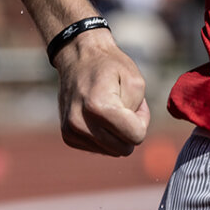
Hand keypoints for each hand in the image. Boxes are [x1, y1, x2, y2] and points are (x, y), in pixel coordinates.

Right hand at [54, 29, 150, 155]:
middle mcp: (80, 123)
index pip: (135, 137)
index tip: (135, 104)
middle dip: (130, 129)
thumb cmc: (110, 66)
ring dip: (117, 133)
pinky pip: (99, 148)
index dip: (142, 120)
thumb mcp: (135, 81)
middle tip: (125, 106)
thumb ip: (139, 112)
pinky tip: (99, 115)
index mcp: (98, 107)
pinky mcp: (67, 136)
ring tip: (111, 108)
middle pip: (123, 149)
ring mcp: (71, 131)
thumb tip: (132, 137)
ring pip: (111, 151)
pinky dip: (104, 135)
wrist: (79, 57)